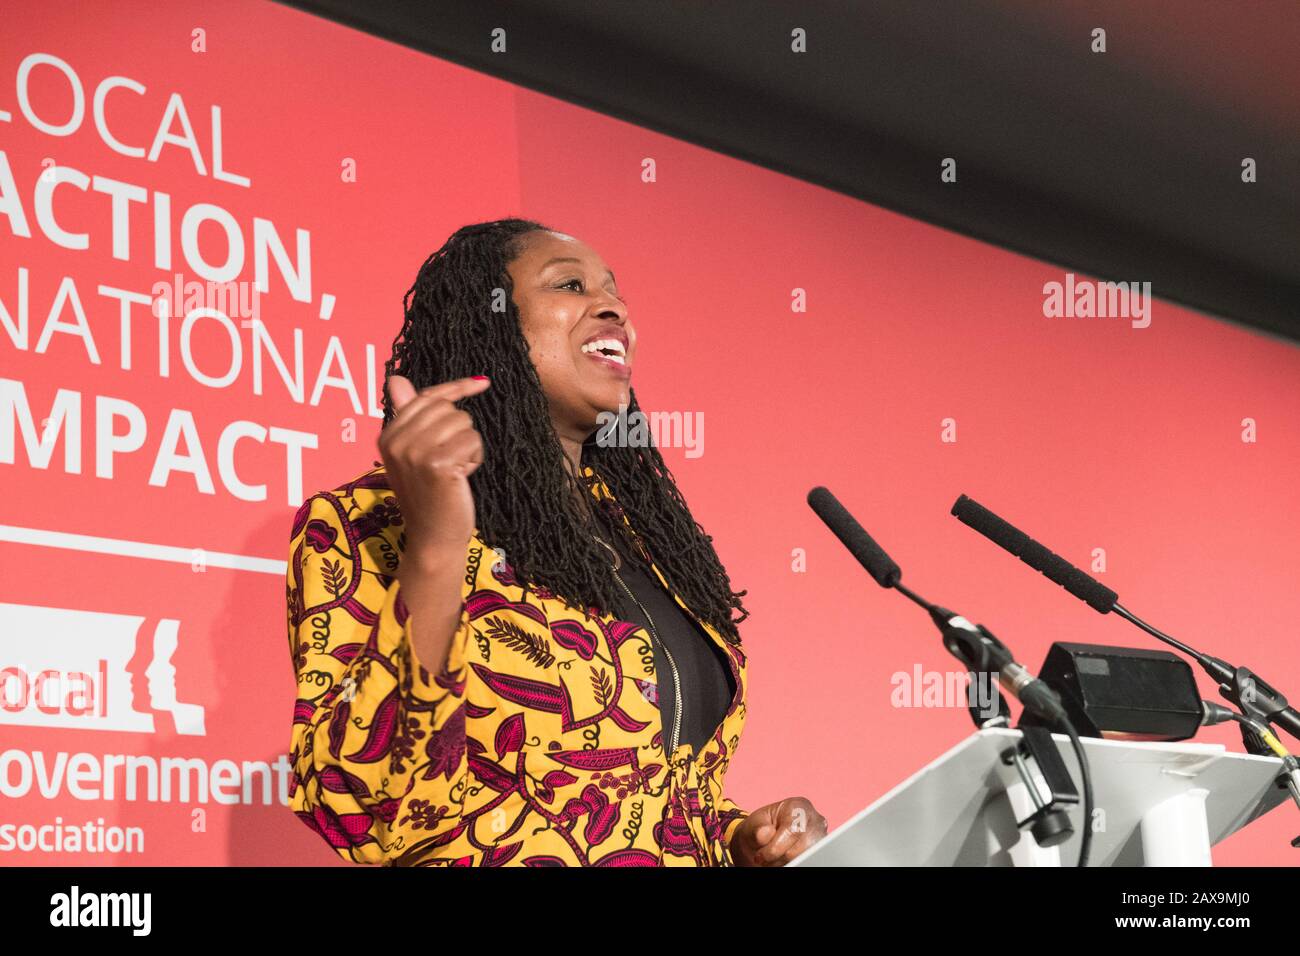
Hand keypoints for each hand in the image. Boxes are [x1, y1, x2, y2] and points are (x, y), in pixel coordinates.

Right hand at [379, 374, 489, 560]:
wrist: (432, 537)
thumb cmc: (429, 494)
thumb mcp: (413, 453)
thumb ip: (408, 415)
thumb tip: (396, 378)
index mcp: (388, 435)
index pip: (427, 397)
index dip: (456, 388)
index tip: (482, 383)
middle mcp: (397, 441)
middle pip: (447, 408)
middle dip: (459, 431)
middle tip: (451, 460)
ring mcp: (416, 452)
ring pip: (463, 422)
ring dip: (468, 446)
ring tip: (455, 470)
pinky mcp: (438, 463)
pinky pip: (473, 440)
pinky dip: (475, 458)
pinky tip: (462, 477)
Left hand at [730, 796, 827, 866]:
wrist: (766, 837)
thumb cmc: (761, 827)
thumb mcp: (754, 823)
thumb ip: (758, 828)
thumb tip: (765, 834)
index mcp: (798, 806)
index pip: (792, 830)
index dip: (774, 848)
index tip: (760, 856)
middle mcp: (814, 820)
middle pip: (798, 849)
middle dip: (778, 857)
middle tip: (764, 858)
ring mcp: (821, 837)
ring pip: (803, 859)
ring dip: (784, 862)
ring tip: (772, 858)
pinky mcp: (820, 851)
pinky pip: (807, 862)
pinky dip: (793, 863)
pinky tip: (782, 860)